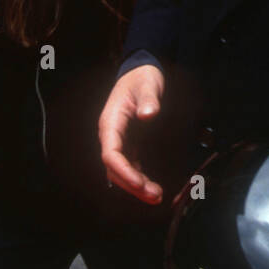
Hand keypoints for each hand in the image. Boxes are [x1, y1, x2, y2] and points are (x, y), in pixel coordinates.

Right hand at [99, 65, 164, 202]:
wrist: (141, 72)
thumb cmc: (142, 78)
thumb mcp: (148, 84)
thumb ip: (148, 99)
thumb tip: (148, 114)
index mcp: (111, 122)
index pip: (111, 154)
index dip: (124, 172)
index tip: (140, 184)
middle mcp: (112, 135)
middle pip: (115, 168)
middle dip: (132, 185)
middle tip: (155, 196)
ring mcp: (120, 141)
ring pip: (121, 170)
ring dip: (136, 185)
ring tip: (156, 196)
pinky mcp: (129, 143)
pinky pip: (131, 165)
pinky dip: (139, 178)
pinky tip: (152, 187)